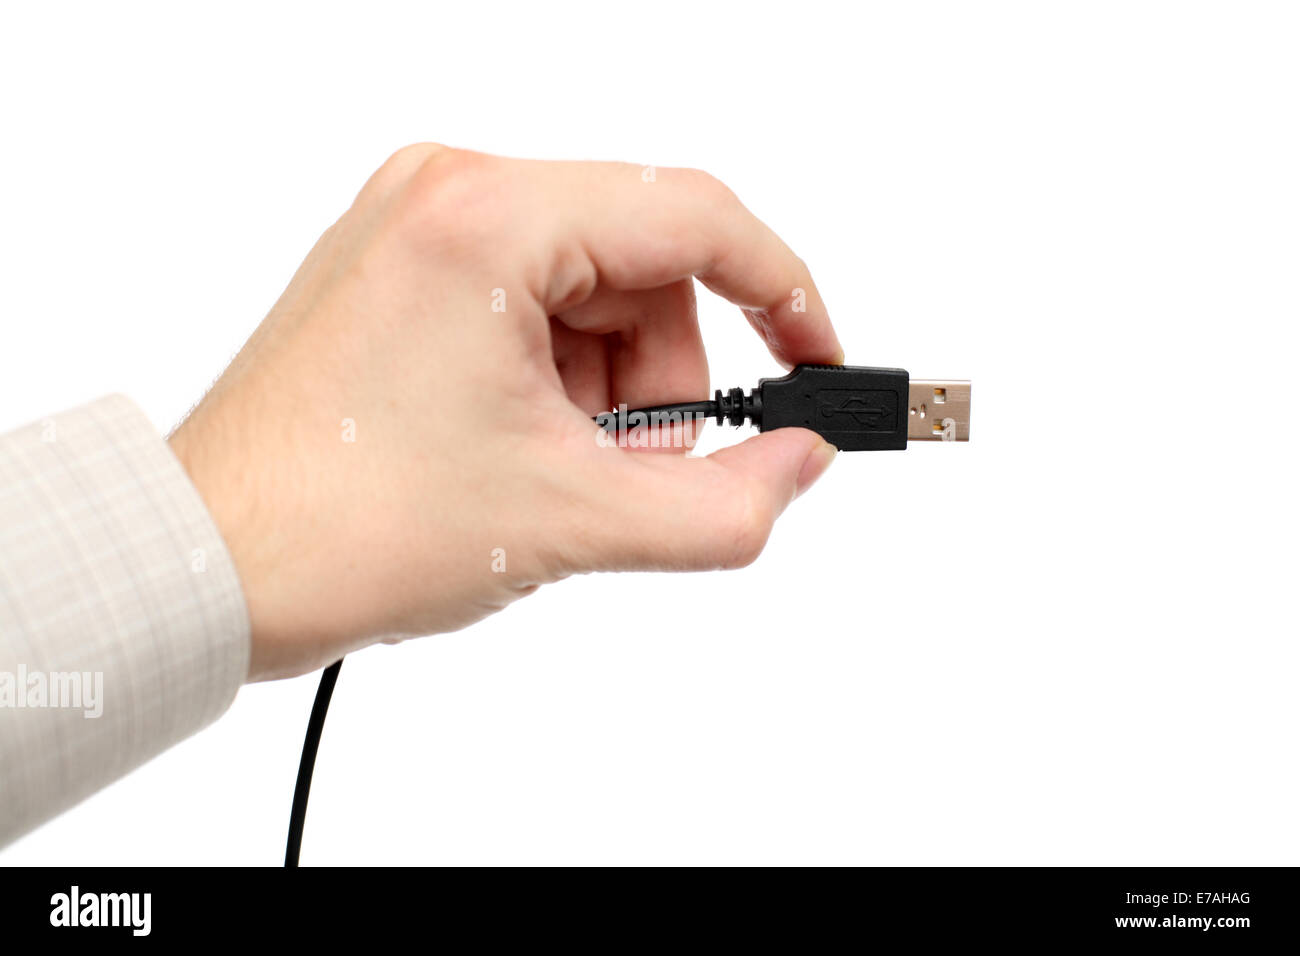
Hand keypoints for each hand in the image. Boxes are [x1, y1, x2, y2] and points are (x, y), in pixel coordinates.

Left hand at [169, 146, 842, 680]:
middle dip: (662, 382)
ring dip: (608, 391)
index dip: (784, 292)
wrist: (205, 563)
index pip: (696, 216)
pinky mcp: (403, 268)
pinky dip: (558, 380)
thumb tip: (798, 465)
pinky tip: (521, 450)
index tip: (816, 361)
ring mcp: (417, 226)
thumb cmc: (340, 526)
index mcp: (487, 219)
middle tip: (632, 476)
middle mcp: (448, 193)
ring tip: (557, 476)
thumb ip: (722, 505)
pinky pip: (533, 302)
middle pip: (643, 265)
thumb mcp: (568, 523)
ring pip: (592, 289)